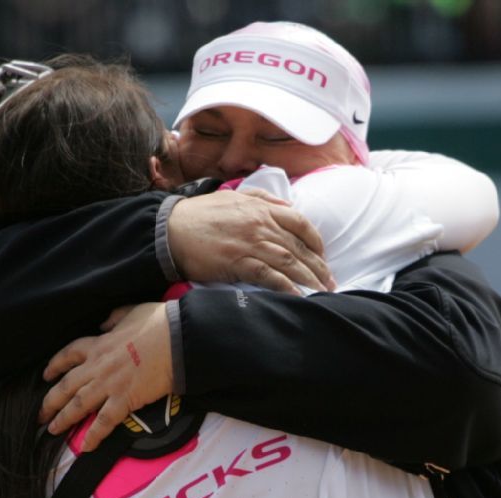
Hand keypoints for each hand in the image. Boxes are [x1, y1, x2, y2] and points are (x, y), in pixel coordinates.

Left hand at [39, 303, 172, 450]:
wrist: (178, 340)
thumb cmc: (160, 323)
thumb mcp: (132, 311)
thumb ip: (115, 318)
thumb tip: (105, 322)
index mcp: (99, 344)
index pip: (68, 354)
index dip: (55, 365)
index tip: (46, 375)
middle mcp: (98, 366)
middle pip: (66, 386)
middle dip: (50, 402)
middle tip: (40, 415)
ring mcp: (109, 384)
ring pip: (78, 405)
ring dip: (63, 419)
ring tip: (53, 430)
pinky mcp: (125, 399)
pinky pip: (104, 421)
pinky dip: (94, 435)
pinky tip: (86, 446)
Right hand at [168, 189, 334, 293]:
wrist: (171, 229)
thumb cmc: (200, 214)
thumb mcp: (233, 196)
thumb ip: (261, 198)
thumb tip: (285, 204)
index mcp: (261, 208)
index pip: (300, 222)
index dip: (316, 241)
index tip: (323, 255)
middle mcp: (260, 225)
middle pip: (299, 246)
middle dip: (318, 266)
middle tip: (329, 282)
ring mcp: (250, 244)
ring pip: (289, 262)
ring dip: (309, 279)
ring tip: (322, 293)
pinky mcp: (238, 263)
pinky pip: (270, 277)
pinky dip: (287, 288)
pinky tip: (298, 297)